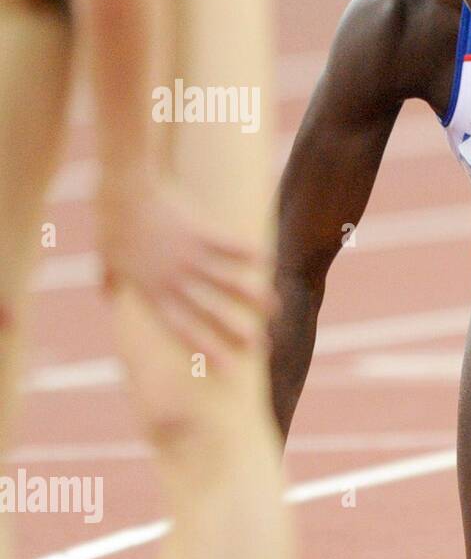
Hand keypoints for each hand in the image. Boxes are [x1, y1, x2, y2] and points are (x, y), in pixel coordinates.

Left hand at [98, 170, 273, 368]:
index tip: (227, 368)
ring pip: (226, 282)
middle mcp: (172, 280)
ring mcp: (187, 257)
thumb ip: (111, 280)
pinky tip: (267, 259)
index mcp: (150, 291)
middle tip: (261, 346)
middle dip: (236, 330)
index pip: (181, 329)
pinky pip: (227, 245)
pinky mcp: (199, 232)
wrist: (123, 190)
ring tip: (275, 307)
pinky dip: (246, 252)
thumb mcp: (107, 257)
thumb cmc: (113, 223)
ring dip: (252, 296)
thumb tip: (107, 296)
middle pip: (209, 312)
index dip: (205, 349)